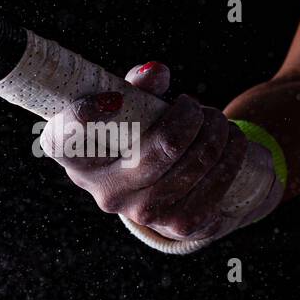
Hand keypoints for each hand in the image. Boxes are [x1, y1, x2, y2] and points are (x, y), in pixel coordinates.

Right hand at [39, 61, 281, 244]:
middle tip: (196, 107)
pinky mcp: (179, 226)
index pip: (66, 141)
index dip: (81, 120)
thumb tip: (155, 73)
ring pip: (194, 165)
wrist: (171, 186)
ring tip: (218, 122)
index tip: (111, 100)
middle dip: (191, 118)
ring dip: (217, 135)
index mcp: (79, 158)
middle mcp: (105, 192)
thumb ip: (138, 87)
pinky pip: (214, 188)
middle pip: (160, 148)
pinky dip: (230, 159)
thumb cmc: (142, 133)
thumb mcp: (133, 107)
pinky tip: (232, 144)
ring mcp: (141, 213)